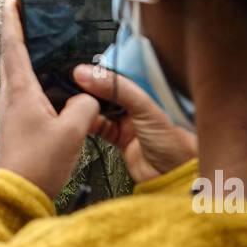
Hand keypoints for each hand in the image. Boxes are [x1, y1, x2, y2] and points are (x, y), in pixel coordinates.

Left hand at [0, 0, 99, 199]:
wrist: (16, 195)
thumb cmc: (38, 164)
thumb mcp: (72, 132)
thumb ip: (84, 106)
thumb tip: (86, 99)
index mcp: (20, 91)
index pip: (13, 45)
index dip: (12, 20)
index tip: (11, 0)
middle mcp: (10, 97)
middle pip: (10, 56)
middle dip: (17, 33)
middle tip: (27, 16)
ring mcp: (10, 111)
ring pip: (15, 75)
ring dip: (24, 56)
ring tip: (41, 45)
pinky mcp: (15, 124)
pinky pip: (23, 93)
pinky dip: (32, 79)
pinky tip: (49, 85)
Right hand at [73, 63, 196, 183]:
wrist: (173, 177)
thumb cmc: (173, 142)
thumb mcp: (144, 107)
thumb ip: (116, 88)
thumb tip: (87, 73)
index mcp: (148, 90)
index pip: (119, 74)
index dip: (100, 72)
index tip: (80, 70)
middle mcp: (137, 104)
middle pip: (108, 91)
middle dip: (91, 89)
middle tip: (73, 84)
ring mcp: (128, 121)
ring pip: (101, 109)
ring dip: (88, 107)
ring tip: (74, 101)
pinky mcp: (120, 138)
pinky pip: (100, 127)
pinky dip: (90, 124)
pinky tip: (82, 119)